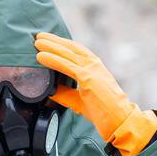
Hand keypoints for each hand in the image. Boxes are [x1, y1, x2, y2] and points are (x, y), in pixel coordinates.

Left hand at [34, 33, 156, 155]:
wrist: (119, 120)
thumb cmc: (104, 111)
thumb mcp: (80, 100)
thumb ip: (66, 94)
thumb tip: (50, 91)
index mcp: (95, 67)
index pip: (76, 50)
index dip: (62, 43)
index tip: (48, 40)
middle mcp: (94, 64)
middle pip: (70, 47)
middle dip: (54, 40)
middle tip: (39, 35)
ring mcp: (91, 70)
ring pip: (66, 53)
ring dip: (50, 46)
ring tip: (36, 42)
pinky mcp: (87, 78)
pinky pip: (65, 65)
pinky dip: (52, 59)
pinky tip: (40, 56)